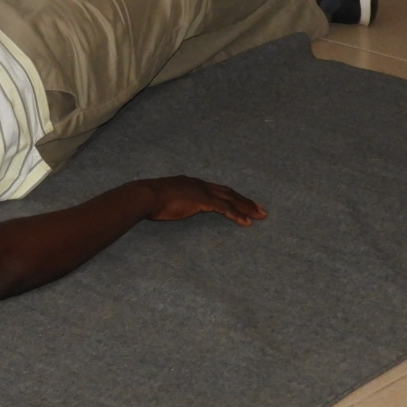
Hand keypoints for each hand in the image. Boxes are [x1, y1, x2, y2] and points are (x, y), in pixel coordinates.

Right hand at [143, 177, 264, 226]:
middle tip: (261, 209)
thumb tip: (172, 206)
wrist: (145, 195)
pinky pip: (224, 208)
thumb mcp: (166, 199)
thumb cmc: (150, 200)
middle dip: (246, 201)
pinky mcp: (202, 200)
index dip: (233, 197)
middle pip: (229, 192)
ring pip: (231, 199)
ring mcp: (202, 191)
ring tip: (260, 216)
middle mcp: (200, 184)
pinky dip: (237, 215)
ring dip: (247, 207)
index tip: (244, 203)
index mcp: (192, 183)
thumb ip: (174, 201)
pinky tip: (246, 223)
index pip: (218, 190)